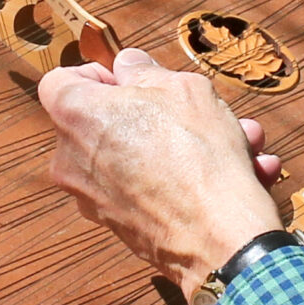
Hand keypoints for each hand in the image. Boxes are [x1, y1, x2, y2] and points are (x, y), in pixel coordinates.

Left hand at [37, 48, 284, 298]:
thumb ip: (146, 71)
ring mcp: (93, 198)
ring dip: (187, 146)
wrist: (218, 238)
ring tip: (242, 142)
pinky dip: (185, 180)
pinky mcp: (120, 226)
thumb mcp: (182, 88)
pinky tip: (242, 173)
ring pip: (139, 156)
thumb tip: (128, 66)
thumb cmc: (197, 156)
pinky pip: (151, 189)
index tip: (133, 79)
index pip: (60, 81)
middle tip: (202, 109)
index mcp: (76, 115)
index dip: (98, 73)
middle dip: (161, 112)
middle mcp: (72, 160)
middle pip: (107, 121)